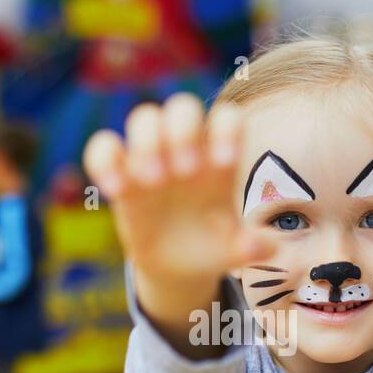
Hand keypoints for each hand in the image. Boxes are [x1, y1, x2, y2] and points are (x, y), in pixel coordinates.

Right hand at [82, 94, 273, 290]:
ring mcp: (151, 157)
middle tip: (186, 172)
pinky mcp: (120, 172)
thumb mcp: (232, 251)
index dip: (226, 129)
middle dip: (183, 131)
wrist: (178, 266)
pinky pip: (104, 147)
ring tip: (153, 182)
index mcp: (218, 160)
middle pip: (182, 106)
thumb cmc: (211, 248)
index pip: (227, 118)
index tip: (224, 163)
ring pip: (144, 117)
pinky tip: (116, 192)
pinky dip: (104, 161)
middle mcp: (186, 149)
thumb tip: (268, 248)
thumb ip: (250, 247)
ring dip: (147, 142)